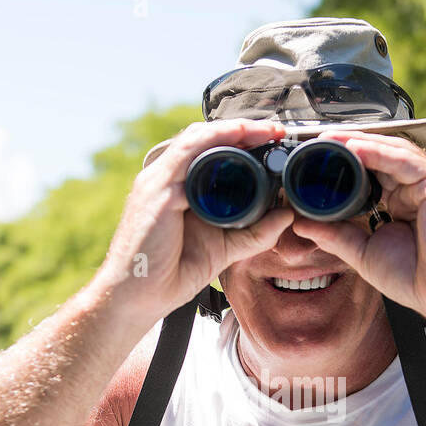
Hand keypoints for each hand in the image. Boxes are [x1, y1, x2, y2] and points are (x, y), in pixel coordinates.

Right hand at [100, 119, 295, 324]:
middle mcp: (166, 178)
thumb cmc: (170, 273)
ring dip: (234, 129)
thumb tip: (286, 216)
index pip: (209, 150)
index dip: (241, 139)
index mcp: (178, 187)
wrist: (139, 297)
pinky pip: (187, 154)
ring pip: (197, 139)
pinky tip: (238, 137)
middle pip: (204, 138)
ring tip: (264, 130)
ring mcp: (159, 182)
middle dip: (242, 128)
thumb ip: (255, 233)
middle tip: (275, 130)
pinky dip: (214, 141)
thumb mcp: (225, 248)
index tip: (273, 139)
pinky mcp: (158, 192)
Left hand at [290, 131, 425, 341]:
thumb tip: (301, 223)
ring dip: (361, 143)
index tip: (316, 157)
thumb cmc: (414, 279)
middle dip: (350, 145)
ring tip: (330, 139)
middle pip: (382, 155)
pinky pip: (405, 161)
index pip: (372, 171)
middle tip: (318, 139)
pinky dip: (379, 153)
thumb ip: (335, 235)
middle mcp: (417, 188)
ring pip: (393, 151)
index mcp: (402, 202)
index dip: (346, 161)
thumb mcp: (363, 253)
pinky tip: (354, 149)